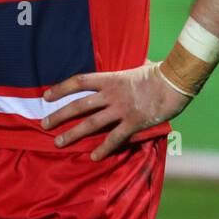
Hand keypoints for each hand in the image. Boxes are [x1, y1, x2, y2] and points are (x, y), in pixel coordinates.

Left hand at [42, 61, 190, 160]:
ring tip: (59, 143)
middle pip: (79, 105)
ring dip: (73, 134)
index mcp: (110, 79)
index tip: (46, 96)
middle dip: (59, 115)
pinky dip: (103, 148)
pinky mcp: (133, 123)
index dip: (61, 88)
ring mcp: (121, 109)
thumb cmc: (159, 71)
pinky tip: (93, 157)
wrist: (175, 81)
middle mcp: (111, 94)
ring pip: (91, 123)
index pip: (79, 82)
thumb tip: (133, 61)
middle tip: (44, 125)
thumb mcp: (138, 64)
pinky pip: (114, 138)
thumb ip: (128, 67)